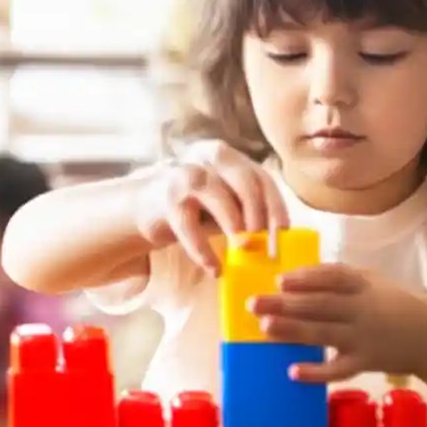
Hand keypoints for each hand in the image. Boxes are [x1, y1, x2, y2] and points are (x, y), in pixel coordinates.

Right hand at [134, 140, 288, 274]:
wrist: (143, 206)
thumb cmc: (194, 207)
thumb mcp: (226, 203)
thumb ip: (248, 212)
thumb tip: (278, 241)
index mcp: (230, 158)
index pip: (262, 177)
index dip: (276, 208)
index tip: (283, 236)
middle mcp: (209, 157)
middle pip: (246, 180)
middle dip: (260, 214)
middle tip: (265, 245)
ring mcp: (185, 174)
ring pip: (218, 195)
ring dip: (234, 225)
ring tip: (243, 250)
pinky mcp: (166, 197)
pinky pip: (189, 225)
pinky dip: (203, 250)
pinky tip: (214, 269)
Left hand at [250, 264, 426, 381]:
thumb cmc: (391, 304)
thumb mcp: (372, 282)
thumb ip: (339, 278)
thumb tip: (295, 277)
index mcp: (363, 286)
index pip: (332, 278)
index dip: (306, 278)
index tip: (280, 280)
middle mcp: (362, 310)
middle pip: (320, 305)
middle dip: (286, 304)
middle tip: (255, 304)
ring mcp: (363, 337)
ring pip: (324, 334)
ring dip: (293, 331)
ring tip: (265, 328)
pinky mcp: (365, 363)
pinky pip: (339, 370)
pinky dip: (317, 373)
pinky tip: (293, 372)